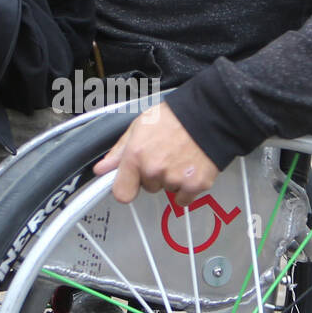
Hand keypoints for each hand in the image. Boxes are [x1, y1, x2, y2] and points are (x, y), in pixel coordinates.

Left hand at [93, 102, 218, 206]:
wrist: (209, 115)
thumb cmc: (175, 117)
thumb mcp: (139, 126)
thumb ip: (119, 151)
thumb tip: (102, 168)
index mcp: (137, 155)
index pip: (121, 193)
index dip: (125, 187)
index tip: (129, 182)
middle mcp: (154, 170)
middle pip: (148, 187)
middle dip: (153, 175)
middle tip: (163, 155)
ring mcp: (175, 179)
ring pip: (166, 190)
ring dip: (171, 179)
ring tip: (178, 157)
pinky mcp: (195, 185)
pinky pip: (184, 197)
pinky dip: (186, 187)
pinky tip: (188, 168)